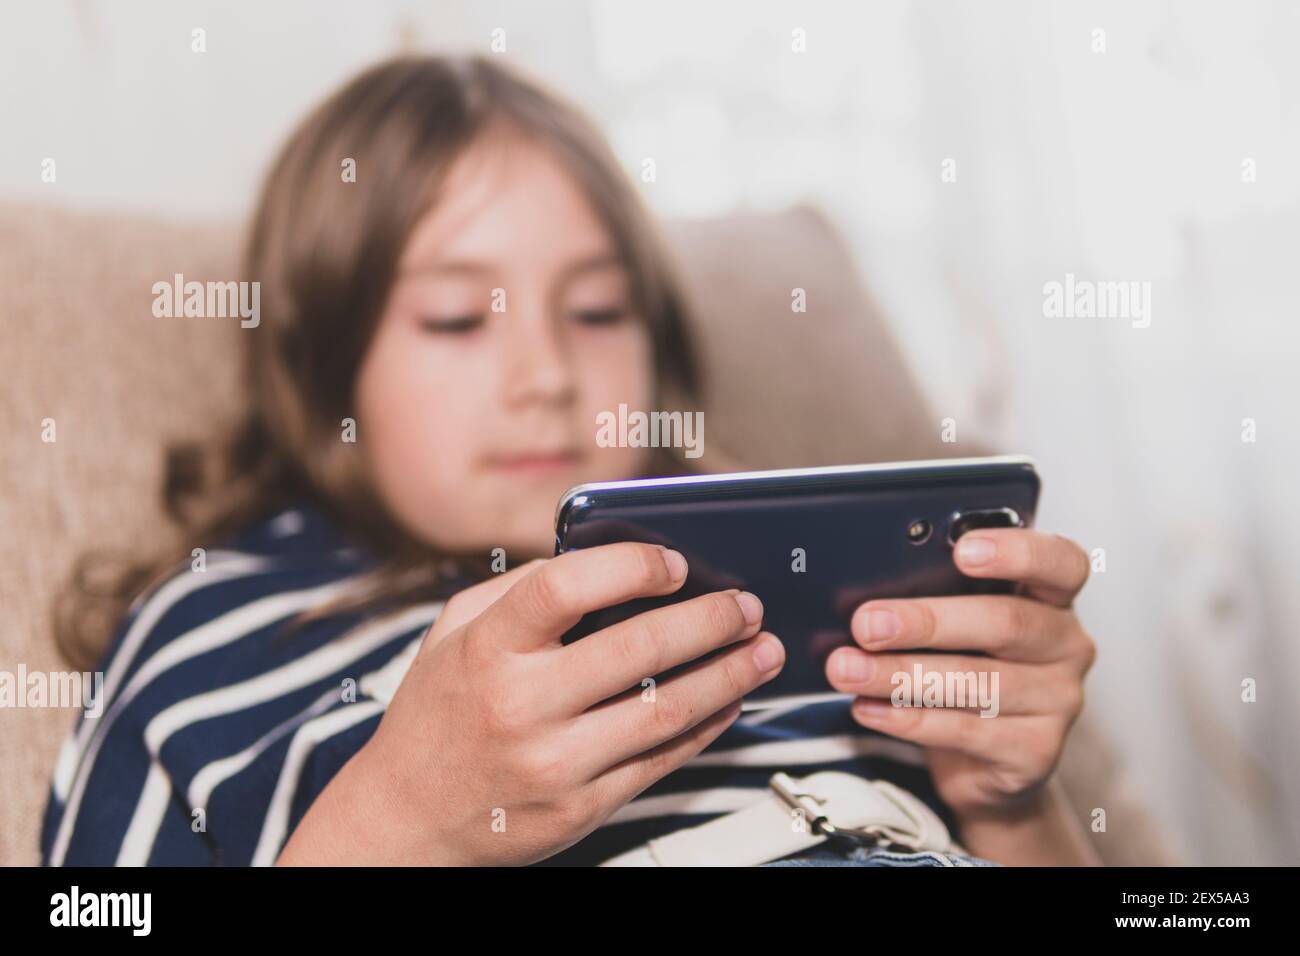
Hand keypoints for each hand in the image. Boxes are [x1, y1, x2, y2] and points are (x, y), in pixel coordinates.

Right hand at [279, 542, 783, 865]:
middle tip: (746, 605)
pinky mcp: (581, 806)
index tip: (674, 562)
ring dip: (728, 675)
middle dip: (709, 620)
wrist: (408, 821)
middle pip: (636, 649)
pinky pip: (661, 760)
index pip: (564, 588)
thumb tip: (604, 559)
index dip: (630, 566)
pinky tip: (730, 700)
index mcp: (486, 648)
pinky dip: (707, 726)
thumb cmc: (437, 713)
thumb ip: (521, 590)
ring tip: (762, 651)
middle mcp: (519, 704)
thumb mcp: (454, 634)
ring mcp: (553, 761)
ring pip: (664, 711)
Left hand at [825, 529, 1095, 819]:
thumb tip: (869, 591)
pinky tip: (868, 707)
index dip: (1016, 552)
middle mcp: (1066, 645)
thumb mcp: (956, 627)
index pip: (1059, 562)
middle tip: (867, 624)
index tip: (962, 551)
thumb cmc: (964, 669)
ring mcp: (1057, 701)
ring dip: (900, 674)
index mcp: (1051, 597)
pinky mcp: (1035, 752)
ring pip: (975, 681)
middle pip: (1004, 623)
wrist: (983, 761)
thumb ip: (934, 596)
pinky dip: (906, 718)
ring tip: (848, 670)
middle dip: (927, 622)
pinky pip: (965, 730)